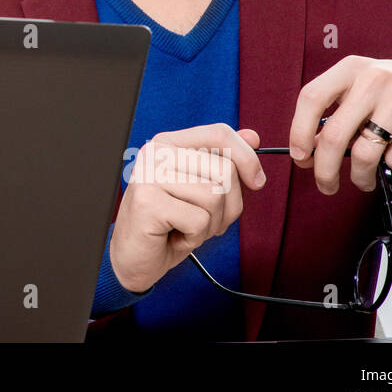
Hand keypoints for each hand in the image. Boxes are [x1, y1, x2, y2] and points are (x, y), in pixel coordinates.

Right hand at [109, 123, 265, 293]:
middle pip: (224, 169)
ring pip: (215, 196)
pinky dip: (195, 237)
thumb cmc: (169, 224)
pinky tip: (174, 237)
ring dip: (210, 224)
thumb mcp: (202, 189)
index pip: (219, 133)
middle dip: (227, 205)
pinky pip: (199, 220)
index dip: (247, 158)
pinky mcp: (148, 203)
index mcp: (168, 143)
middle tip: (201, 218)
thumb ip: (225, 161)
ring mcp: (149, 176)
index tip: (257, 181)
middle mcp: (155, 153)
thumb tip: (253, 138)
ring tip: (186, 227)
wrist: (134, 258)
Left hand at [289, 56, 391, 194]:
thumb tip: (307, 149)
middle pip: (334, 135)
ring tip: (362, 180)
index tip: (300, 156)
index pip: (311, 98)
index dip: (299, 131)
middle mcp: (374, 77)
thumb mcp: (364, 90)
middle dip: (325, 169)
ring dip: (359, 176)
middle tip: (325, 185)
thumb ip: (337, 111)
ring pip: (364, 153)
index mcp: (351, 68)